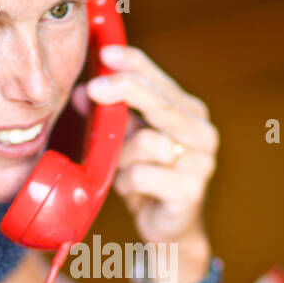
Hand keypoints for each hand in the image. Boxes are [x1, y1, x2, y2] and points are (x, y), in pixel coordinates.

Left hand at [75, 44, 218, 247]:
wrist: (170, 230)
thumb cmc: (148, 179)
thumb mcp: (125, 142)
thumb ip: (110, 115)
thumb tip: (82, 91)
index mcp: (189, 112)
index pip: (159, 79)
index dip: (133, 63)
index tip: (105, 53)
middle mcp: (201, 132)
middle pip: (160, 102)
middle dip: (124, 90)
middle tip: (93, 88)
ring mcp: (201, 162)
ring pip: (147, 142)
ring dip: (123, 156)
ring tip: (123, 169)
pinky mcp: (190, 191)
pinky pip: (143, 175)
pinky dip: (128, 182)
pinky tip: (132, 190)